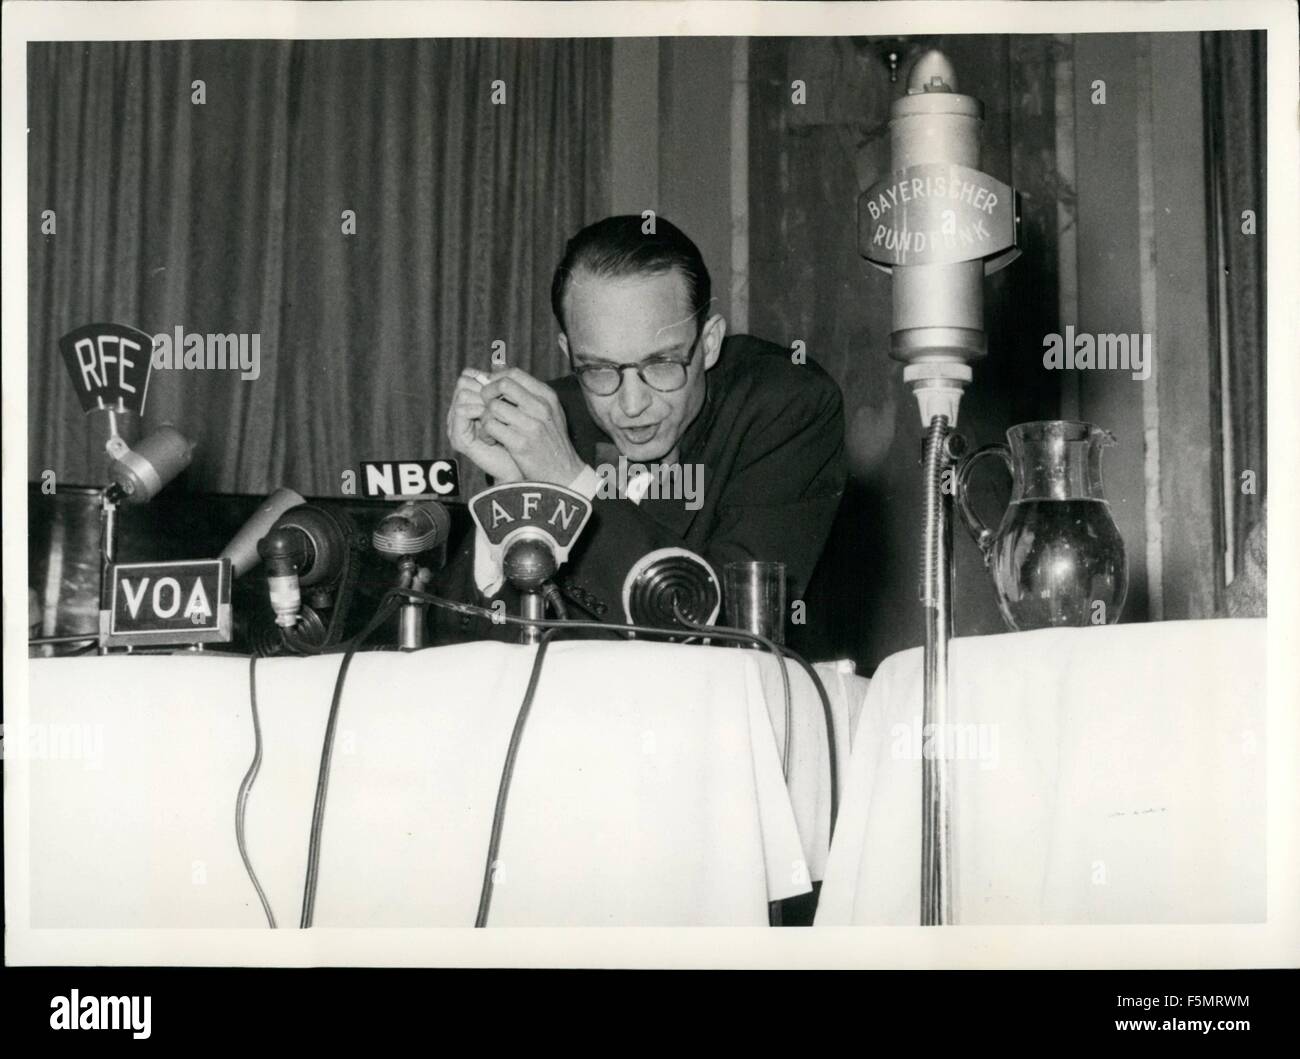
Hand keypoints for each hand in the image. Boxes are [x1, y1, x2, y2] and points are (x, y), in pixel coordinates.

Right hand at [447, 368, 524, 482]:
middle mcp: (462, 413)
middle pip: (463, 381)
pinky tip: (494, 427)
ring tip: (500, 420)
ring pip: (462, 394)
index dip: (485, 376)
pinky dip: (480, 415)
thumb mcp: (517, 406)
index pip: (468, 375)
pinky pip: (462, 411)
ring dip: (485, 403)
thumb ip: (507, 385)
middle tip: (504, 405)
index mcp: (473, 403)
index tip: (506, 389)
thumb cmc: (523, 436)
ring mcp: (458, 425)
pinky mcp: (459, 438)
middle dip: (485, 389)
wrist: (524, 467)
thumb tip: (499, 358)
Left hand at [476, 368, 586, 485]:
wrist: (563, 474)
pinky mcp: (520, 443)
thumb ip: (526, 390)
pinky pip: (491, 426)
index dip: (496, 379)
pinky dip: (486, 433)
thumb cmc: (551, 442)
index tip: (491, 392)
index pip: (514, 374)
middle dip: (487, 393)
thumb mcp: (548, 412)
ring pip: (493, 406)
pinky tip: (491, 440)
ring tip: (489, 428)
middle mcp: (541, 407)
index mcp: (548, 397)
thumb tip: (497, 363)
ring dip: (485, 417)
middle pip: (502, 385)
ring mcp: (531, 425)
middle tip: (485, 407)